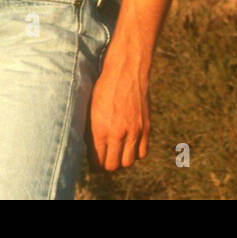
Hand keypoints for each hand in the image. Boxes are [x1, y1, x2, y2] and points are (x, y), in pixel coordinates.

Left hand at [87, 43, 150, 171]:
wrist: (126, 71)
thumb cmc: (103, 88)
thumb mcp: (90, 110)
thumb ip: (91, 132)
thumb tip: (90, 150)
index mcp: (100, 131)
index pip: (98, 162)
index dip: (95, 164)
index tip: (94, 161)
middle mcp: (118, 134)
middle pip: (113, 166)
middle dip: (107, 165)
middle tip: (105, 158)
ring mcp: (134, 132)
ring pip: (129, 162)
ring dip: (122, 160)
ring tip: (117, 152)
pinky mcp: (146, 127)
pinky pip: (142, 152)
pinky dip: (136, 153)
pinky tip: (129, 144)